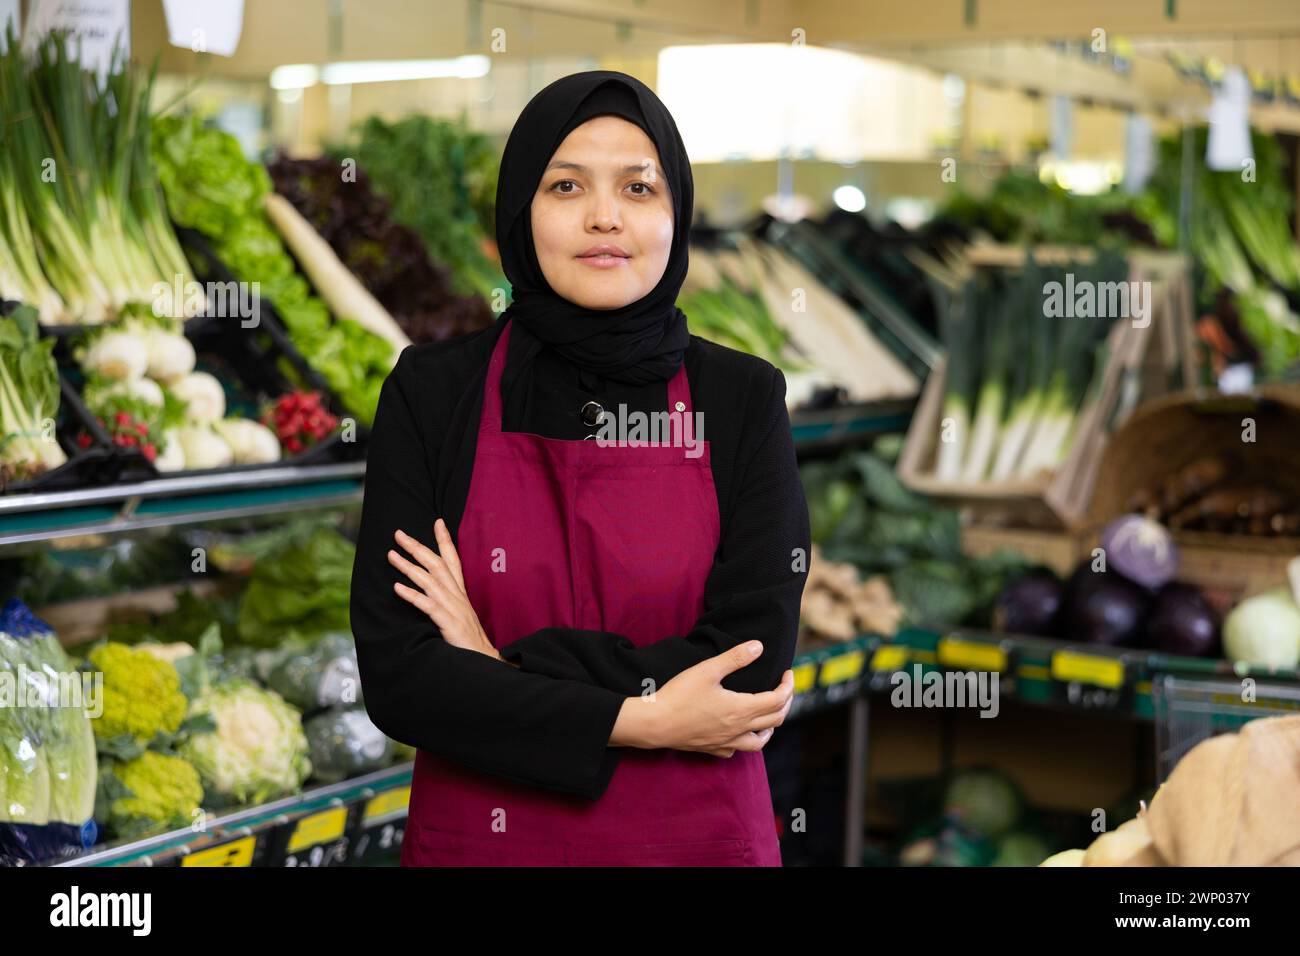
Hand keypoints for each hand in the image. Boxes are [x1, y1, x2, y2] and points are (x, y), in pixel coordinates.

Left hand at [389, 518, 501, 661]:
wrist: (484, 661)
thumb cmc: (469, 641)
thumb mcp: (460, 615)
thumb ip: (449, 600)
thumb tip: (433, 589)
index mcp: (461, 593)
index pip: (453, 561)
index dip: (445, 541)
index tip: (437, 521)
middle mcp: (458, 596)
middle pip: (437, 565)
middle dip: (417, 547)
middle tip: (398, 534)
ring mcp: (454, 609)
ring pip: (429, 581)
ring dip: (408, 566)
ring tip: (391, 555)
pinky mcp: (449, 623)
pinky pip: (428, 606)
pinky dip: (412, 595)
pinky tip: (397, 588)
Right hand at [614, 642, 794, 757]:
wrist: (654, 724)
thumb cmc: (679, 695)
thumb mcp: (707, 670)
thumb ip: (735, 658)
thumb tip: (758, 646)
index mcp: (741, 709)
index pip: (777, 700)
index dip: (788, 686)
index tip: (787, 673)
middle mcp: (738, 729)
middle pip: (775, 720)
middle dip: (785, 702)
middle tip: (784, 688)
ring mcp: (726, 742)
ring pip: (760, 742)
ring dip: (771, 727)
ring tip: (770, 715)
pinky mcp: (712, 749)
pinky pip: (737, 750)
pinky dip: (745, 741)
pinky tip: (739, 732)